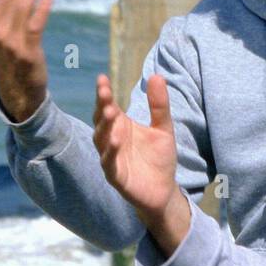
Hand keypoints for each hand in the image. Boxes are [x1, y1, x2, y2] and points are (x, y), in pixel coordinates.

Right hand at [93, 72, 188, 250]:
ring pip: (101, 140)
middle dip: (101, 107)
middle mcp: (112, 140)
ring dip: (104, 127)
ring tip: (110, 113)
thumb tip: (157, 75)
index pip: (108, 106)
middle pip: (101, 121)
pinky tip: (115, 141)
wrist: (164, 190)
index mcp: (121, 126)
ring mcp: (111, 158)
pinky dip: (110, 152)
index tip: (102, 78)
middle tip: (104, 93)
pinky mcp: (115, 176)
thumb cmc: (159, 158)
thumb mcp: (163, 128)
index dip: (103, 94)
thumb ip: (159, 105)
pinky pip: (108, 163)